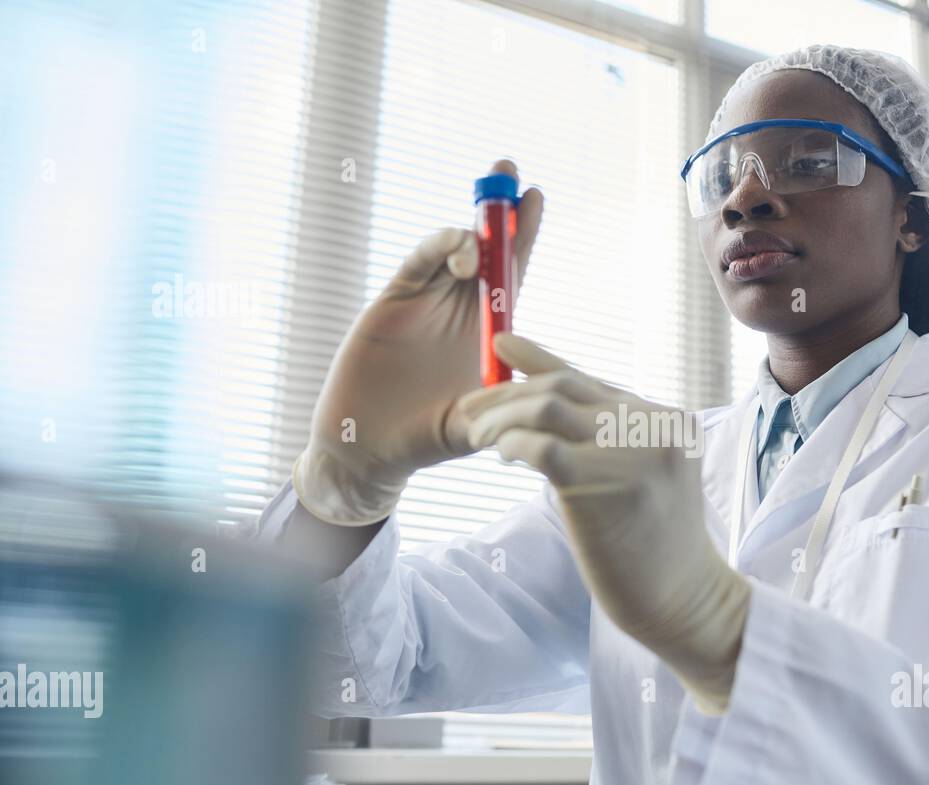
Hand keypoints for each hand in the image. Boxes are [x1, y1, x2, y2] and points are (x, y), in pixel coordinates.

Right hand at [293, 159, 543, 525]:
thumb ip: (501, 408)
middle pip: (486, 247)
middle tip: (509, 169)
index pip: (512, 274)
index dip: (524, 237)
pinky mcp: (395, 301)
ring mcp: (427, 301)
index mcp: (488, 330)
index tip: (537, 198)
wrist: (369, 448)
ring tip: (486, 232)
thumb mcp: (476, 425)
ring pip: (453, 248)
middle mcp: (460, 308)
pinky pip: (419, 263)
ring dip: (471, 228)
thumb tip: (537, 394)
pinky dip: (438, 248)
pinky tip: (460, 248)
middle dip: (498, 209)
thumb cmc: (425, 440)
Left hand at [456, 334, 751, 713]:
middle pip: (563, 386)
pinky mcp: (602, 482)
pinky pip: (540, 445)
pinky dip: (511, 443)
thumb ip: (612, 442)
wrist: (684, 600)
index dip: (539, 358)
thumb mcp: (648, 479)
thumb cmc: (656, 548)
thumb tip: (543, 413)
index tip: (502, 344)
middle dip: (506, 392)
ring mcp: (630, 452)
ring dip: (501, 417)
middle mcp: (652, 426)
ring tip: (478, 437)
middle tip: (470, 409)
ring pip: (545, 406)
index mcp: (665, 420)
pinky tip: (501, 455)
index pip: (589, 379)